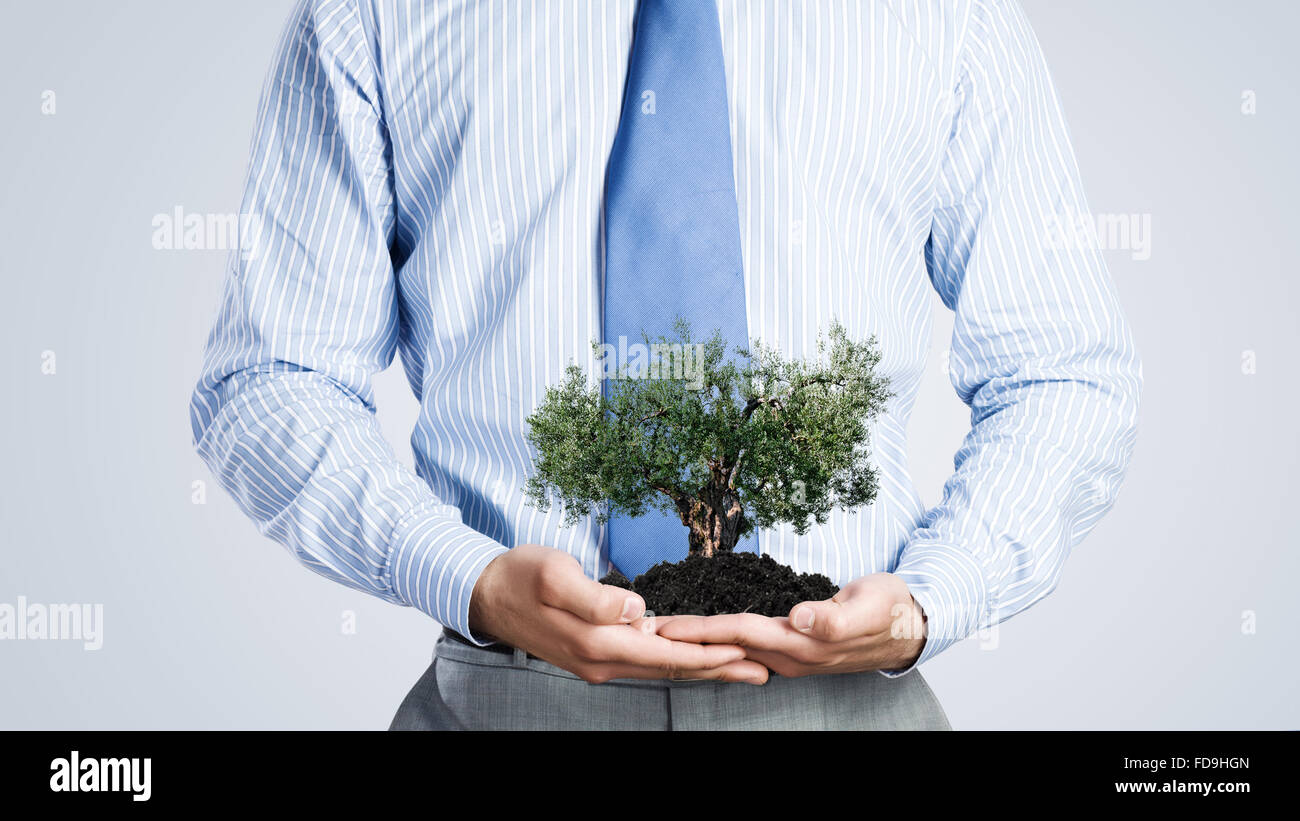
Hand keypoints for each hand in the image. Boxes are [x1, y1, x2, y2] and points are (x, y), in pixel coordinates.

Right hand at [469, 544, 768, 684]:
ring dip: (701, 668)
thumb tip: (636, 610)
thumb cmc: (519, 577)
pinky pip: (644, 660)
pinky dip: (676, 660)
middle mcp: (601, 660)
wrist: (484, 593)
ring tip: (739, 667)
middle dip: (718, 670)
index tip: (745, 655)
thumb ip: (595, 596)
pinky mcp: (593, 651)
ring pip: (660, 667)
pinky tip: (691, 657)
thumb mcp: (554, 575)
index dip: (708, 656)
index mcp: (597, 643)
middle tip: (762, 671)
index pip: (666, 655)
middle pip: (671, 668)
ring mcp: (596, 659)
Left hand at [653, 573, 925, 676]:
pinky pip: (746, 647)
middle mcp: (789, 654)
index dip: (703, 631)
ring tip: (660, 635)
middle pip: (727, 646)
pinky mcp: (792, 649)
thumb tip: (802, 619)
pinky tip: (702, 639)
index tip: (666, 629)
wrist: (910, 626)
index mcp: (802, 642)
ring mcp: (789, 656)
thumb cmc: (888, 609)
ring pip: (733, 650)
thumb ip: (835, 615)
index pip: (740, 634)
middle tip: (643, 633)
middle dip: (685, 642)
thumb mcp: (869, 605)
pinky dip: (719, 643)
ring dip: (697, 645)